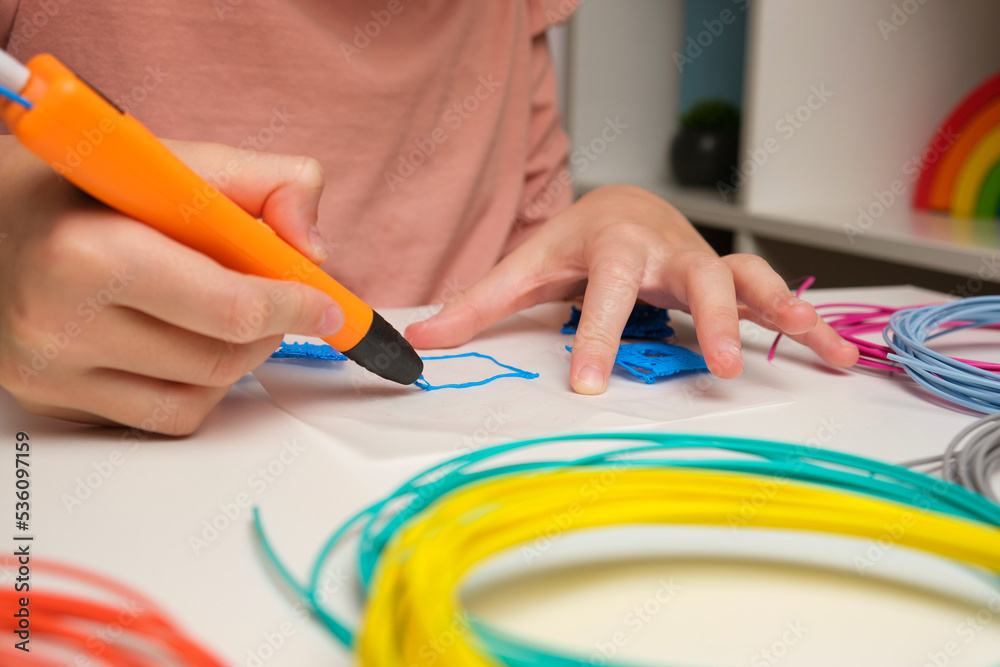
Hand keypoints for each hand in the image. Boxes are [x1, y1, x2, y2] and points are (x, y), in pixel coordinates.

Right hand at [0, 137, 341, 433]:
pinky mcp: (50, 401)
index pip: (230, 308)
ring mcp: (50, 372)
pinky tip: (191, 344)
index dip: (296, 307)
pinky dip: (200, 388)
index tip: (328, 305)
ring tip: (233, 316)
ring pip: (199, 397)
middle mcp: (60, 323)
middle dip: (272, 331)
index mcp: (91, 253)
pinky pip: (163, 417)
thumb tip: (314, 245)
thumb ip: (261, 182)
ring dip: (240, 361)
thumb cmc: (80, 189)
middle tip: (283, 301)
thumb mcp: (169, 160)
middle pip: (222, 358)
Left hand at [406, 185, 858, 392]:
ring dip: (787, 316)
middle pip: (697, 276)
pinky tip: (838, 356)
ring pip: (750, 280)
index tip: (587, 387)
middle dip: (713, 319)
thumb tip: (423, 338)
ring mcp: (702, 262)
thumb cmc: (574, 239)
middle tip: (718, 368)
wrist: (622, 203)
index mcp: (612, 246)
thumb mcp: (525, 266)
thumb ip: (478, 303)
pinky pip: (773, 296)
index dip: (595, 337)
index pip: (603, 291)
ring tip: (825, 355)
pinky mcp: (726, 278)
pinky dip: (807, 324)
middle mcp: (666, 250)